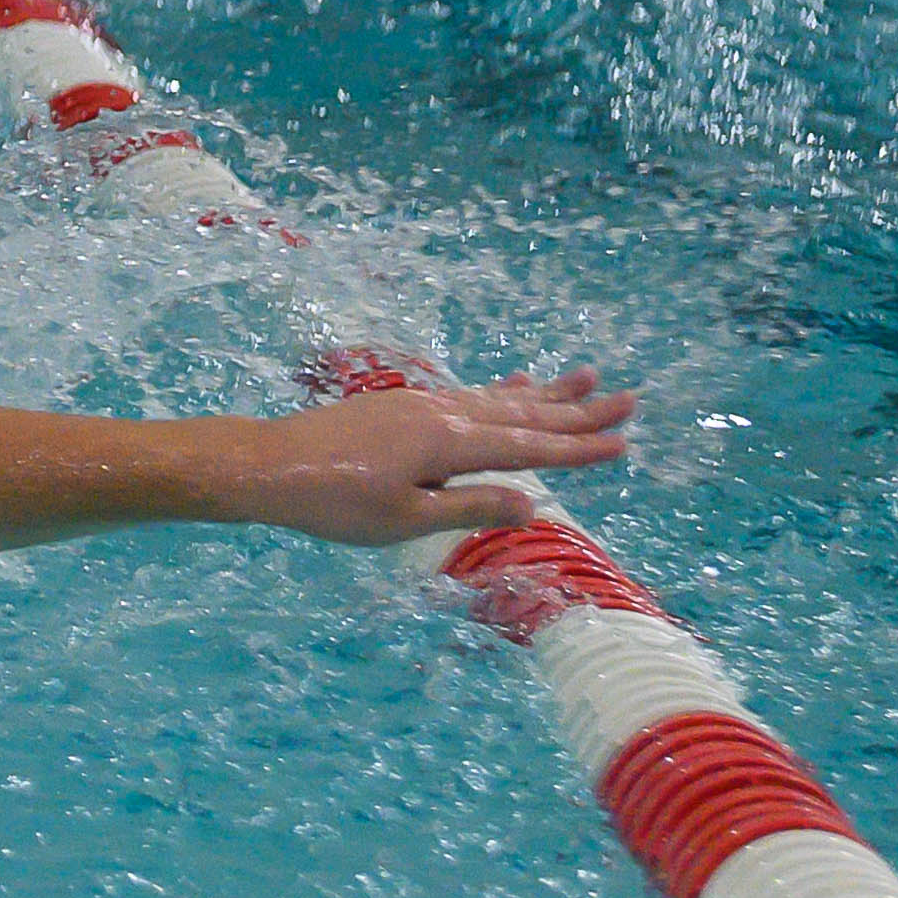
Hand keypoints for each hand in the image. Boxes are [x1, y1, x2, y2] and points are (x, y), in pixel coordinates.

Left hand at [234, 366, 635, 545]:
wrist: (268, 465)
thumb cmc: (332, 503)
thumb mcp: (405, 519)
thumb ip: (471, 506)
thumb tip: (534, 502)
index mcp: (449, 444)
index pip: (528, 448)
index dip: (577, 449)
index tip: (623, 443)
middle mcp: (443, 414)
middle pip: (523, 414)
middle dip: (577, 412)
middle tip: (629, 399)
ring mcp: (421, 404)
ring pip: (497, 398)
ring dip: (544, 393)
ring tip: (587, 379)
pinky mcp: (402, 406)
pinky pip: (468, 395)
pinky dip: (501, 390)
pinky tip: (516, 384)